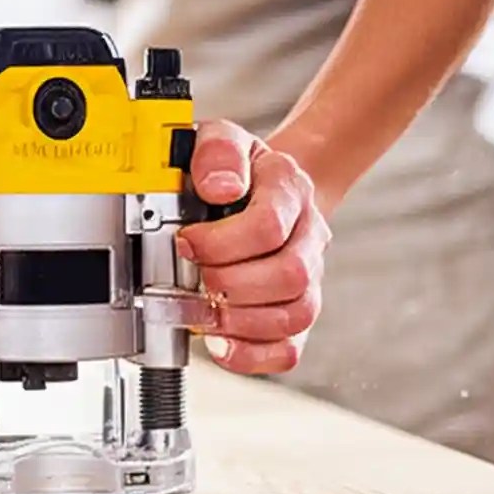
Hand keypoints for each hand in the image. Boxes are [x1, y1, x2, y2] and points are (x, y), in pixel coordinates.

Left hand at [177, 120, 331, 374]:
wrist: (260, 185)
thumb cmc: (232, 169)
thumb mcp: (218, 138)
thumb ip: (216, 151)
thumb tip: (220, 187)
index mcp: (289, 188)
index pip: (269, 225)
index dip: (220, 242)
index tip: (185, 242)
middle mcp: (308, 235)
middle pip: (290, 275)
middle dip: (230, 283)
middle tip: (196, 276)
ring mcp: (308, 276)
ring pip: (296, 314)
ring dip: (240, 320)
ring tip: (204, 309)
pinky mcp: (294, 312)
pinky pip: (290, 348)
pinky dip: (251, 355)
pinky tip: (219, 343)